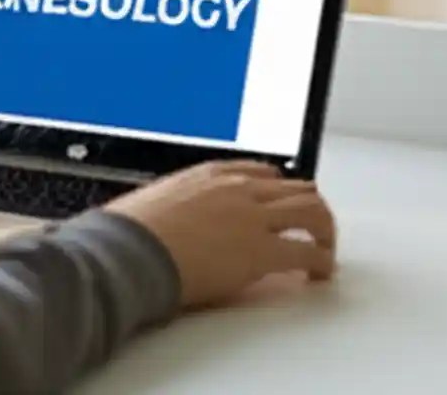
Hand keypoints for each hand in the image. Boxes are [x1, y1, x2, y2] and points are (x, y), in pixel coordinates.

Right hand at [104, 160, 336, 308]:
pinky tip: (321, 272)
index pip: (264, 173)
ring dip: (324, 231)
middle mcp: (240, 189)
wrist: (122, 255)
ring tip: (324, 251)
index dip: (281, 192)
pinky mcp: (261, 252)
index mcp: (212, 175)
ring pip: (312, 211)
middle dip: (312, 209)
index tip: (284, 204)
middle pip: (297, 188)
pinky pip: (306, 252)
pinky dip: (321, 261)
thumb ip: (180, 207)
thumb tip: (176, 224)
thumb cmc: (123, 236)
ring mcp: (254, 218)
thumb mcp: (154, 203)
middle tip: (316, 229)